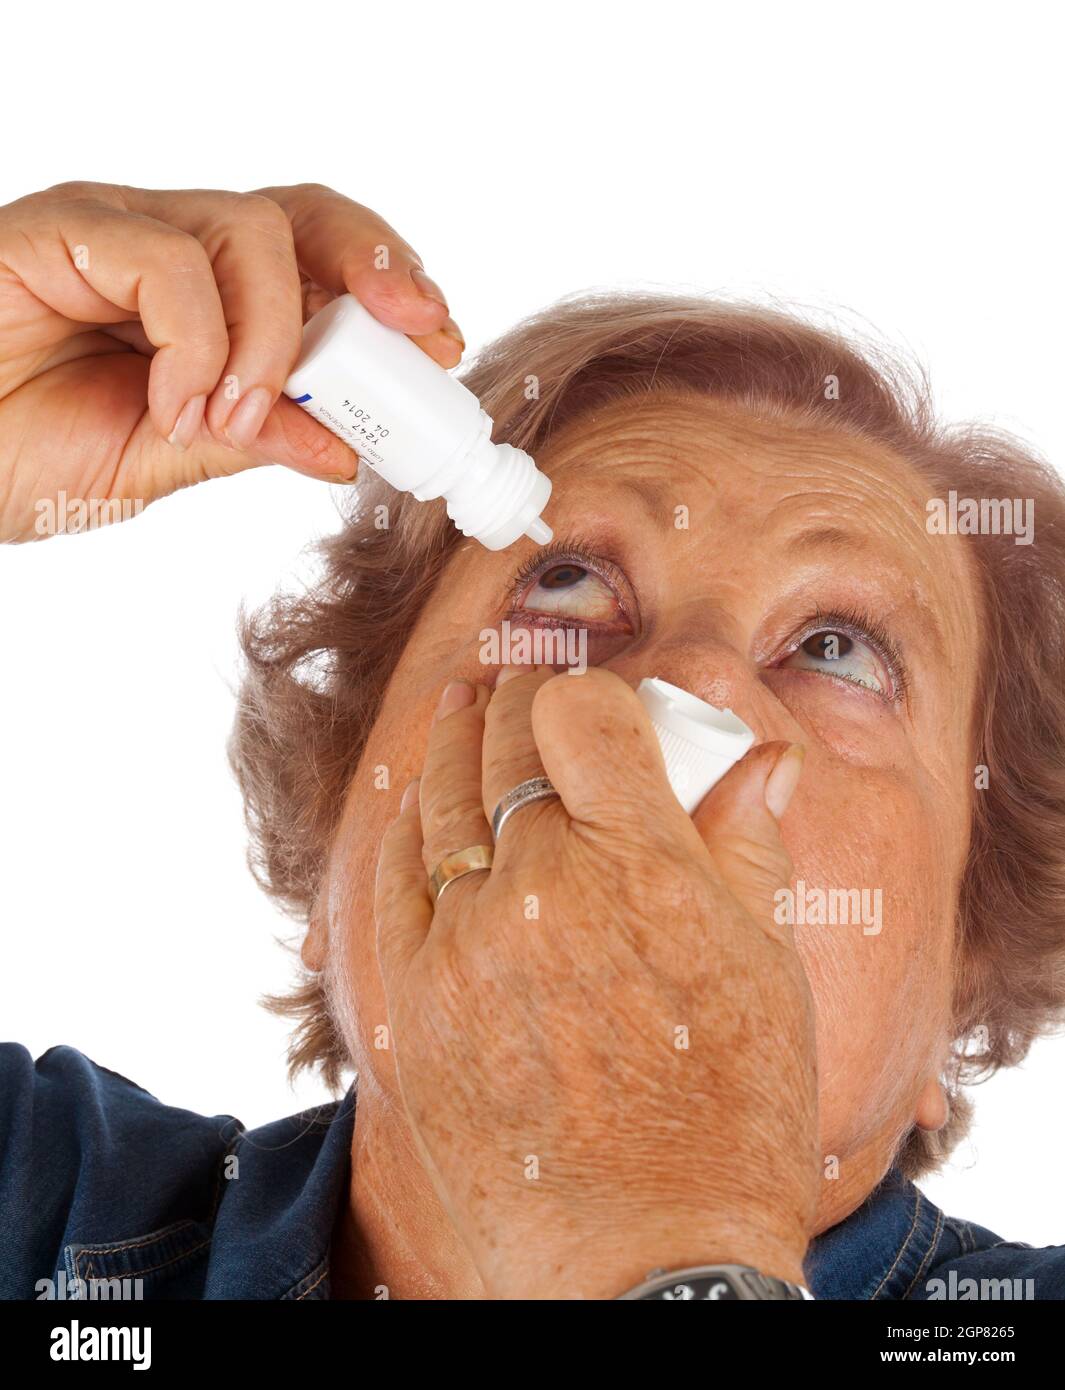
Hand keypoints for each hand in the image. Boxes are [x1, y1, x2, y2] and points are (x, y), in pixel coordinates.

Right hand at [0, 181, 462, 540]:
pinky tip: (175, 403)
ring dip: (271, 338)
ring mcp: (116, 229)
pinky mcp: (58, 230)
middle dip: (377, 266)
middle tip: (419, 332)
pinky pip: (165, 258)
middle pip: (301, 213)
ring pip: (246, 231)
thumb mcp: (169, 457)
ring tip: (234, 419)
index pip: (318, 258)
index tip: (443, 343)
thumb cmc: (31, 453)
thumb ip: (255, 440)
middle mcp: (171, 248)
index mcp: (209, 297)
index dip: (391, 290)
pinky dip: (196, 342)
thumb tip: (348, 449)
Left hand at [375, 664, 818, 1299]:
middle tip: (512, 675)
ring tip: (459, 706)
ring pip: (438, 802)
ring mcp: (465, 948)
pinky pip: (394, 884)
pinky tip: (418, 805)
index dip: (582, 688)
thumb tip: (762, 760)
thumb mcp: (766, 972)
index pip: (582, 714)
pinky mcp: (413, 1006)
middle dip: (510, 695)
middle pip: (503, 744)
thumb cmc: (730, 1120)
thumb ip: (749, 848)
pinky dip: (409, 829)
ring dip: (449, 742)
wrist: (646, 1263)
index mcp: (646, 869)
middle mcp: (545, 891)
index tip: (585, 693)